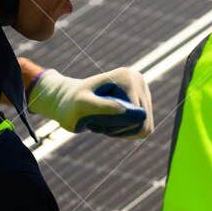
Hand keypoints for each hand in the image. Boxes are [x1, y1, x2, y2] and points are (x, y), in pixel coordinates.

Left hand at [27, 67, 152, 138]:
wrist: (67, 101)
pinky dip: (125, 132)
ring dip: (122, 131)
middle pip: (142, 122)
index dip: (116, 125)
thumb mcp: (82, 106)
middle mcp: (139, 81)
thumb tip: (139, 114)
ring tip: (103, 122)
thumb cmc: (71, 103)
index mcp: (127, 77)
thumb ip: (105, 108)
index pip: (136, 115)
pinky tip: (110, 123)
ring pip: (144, 128)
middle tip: (97, 122)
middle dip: (119, 128)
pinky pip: (143, 129)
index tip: (94, 118)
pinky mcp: (143, 104)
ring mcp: (143, 92)